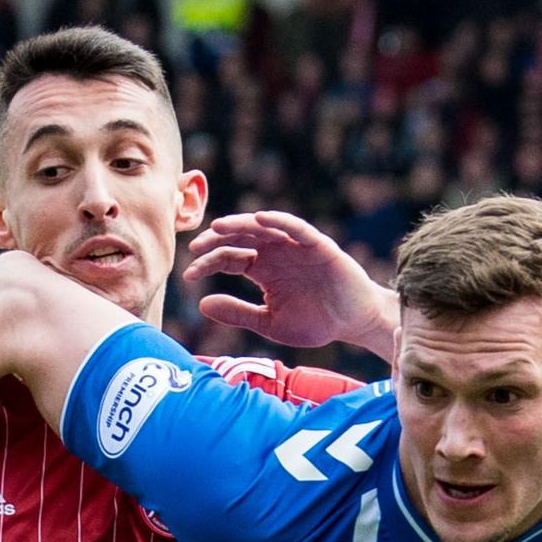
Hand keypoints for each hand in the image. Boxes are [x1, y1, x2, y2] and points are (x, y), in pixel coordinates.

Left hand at [187, 211, 400, 357]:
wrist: (352, 323)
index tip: (189, 275)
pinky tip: (261, 218)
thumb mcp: (269, 322)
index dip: (208, 263)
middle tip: (195, 247)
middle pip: (240, 237)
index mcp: (262, 269)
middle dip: (216, 240)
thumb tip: (202, 305)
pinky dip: (280, 221)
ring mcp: (295, 246)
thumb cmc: (315, 322)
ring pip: (263, 227)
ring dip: (241, 224)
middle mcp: (275, 253)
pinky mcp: (317, 245)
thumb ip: (238, 313)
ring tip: (218, 227)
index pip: (229, 258)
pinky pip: (296, 228)